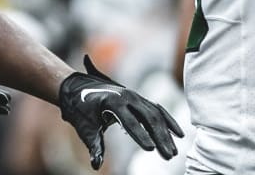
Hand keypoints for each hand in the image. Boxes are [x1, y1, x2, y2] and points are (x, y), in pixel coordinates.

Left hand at [58, 55, 182, 170]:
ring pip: (156, 114)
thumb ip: (94, 145)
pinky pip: (157, 110)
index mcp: (112, 102)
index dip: (140, 135)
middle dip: (159, 137)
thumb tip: (96, 165)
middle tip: (168, 156)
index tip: (150, 149)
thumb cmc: (80, 110)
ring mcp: (135, 97)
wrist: (75, 89)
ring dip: (166, 133)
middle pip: (148, 117)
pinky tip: (179, 135)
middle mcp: (127, 97)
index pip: (130, 120)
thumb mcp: (85, 128)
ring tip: (172, 152)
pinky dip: (168, 121)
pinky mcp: (139, 100)